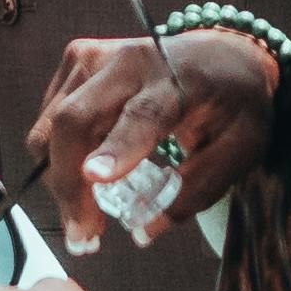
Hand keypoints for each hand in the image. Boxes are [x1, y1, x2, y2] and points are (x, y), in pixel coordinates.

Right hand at [26, 31, 276, 252]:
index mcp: (176, 80)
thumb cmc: (234, 105)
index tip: (95, 179)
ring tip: (85, 217)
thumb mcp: (241, 148)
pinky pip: (49, 118)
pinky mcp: (76, 59)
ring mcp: (94, 55)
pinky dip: (58, 156)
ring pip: (51, 125)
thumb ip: (198, 189)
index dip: (116, 149)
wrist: (220, 52)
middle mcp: (127, 61)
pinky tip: (87, 176)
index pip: (141, 116)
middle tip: (84, 238)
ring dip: (58, 179)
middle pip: (74, 120)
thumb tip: (143, 233)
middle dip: (67, 184)